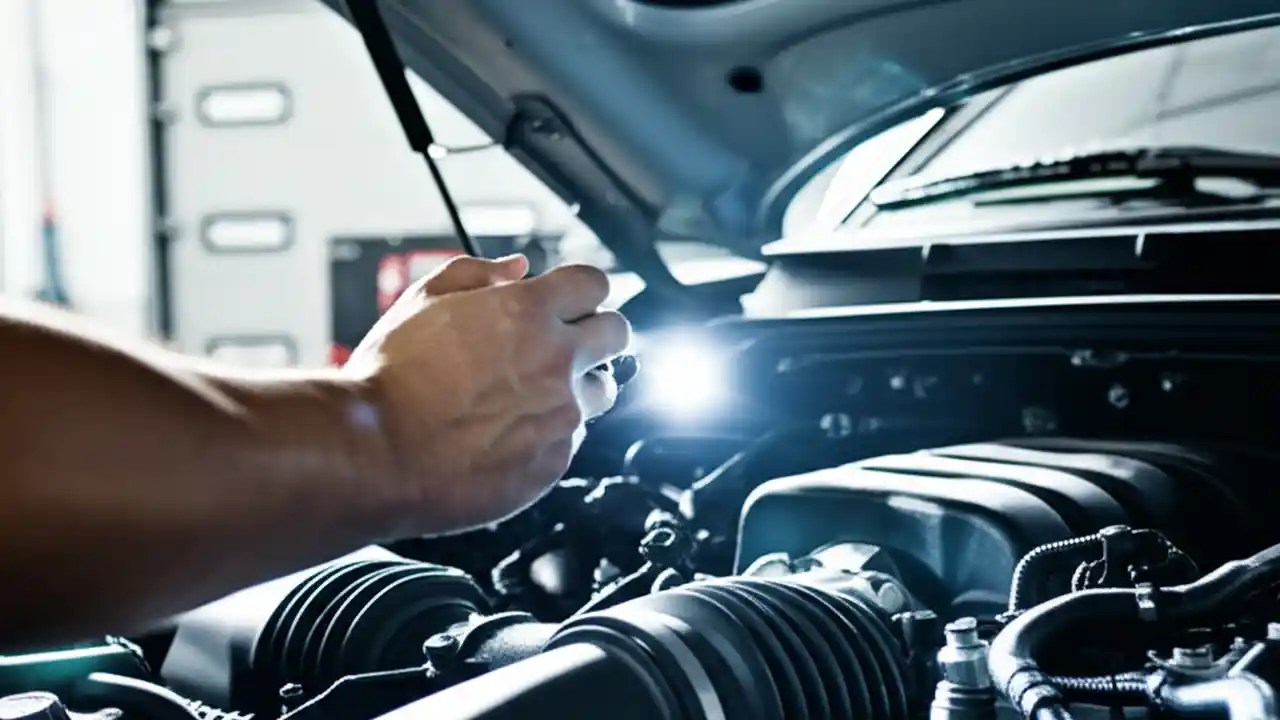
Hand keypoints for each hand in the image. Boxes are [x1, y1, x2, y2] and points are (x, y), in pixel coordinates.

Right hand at [345, 255, 629, 534]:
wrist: (376, 452)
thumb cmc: (391, 379)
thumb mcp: (422, 301)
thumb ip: (476, 273)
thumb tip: (514, 267)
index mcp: (529, 311)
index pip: (595, 283)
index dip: (581, 290)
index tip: (569, 301)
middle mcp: (557, 360)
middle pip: (617, 333)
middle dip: (596, 333)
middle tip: (566, 344)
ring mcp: (562, 414)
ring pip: (602, 390)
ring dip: (579, 386)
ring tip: (532, 396)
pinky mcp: (556, 461)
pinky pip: (573, 439)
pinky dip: (552, 432)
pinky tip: (510, 433)